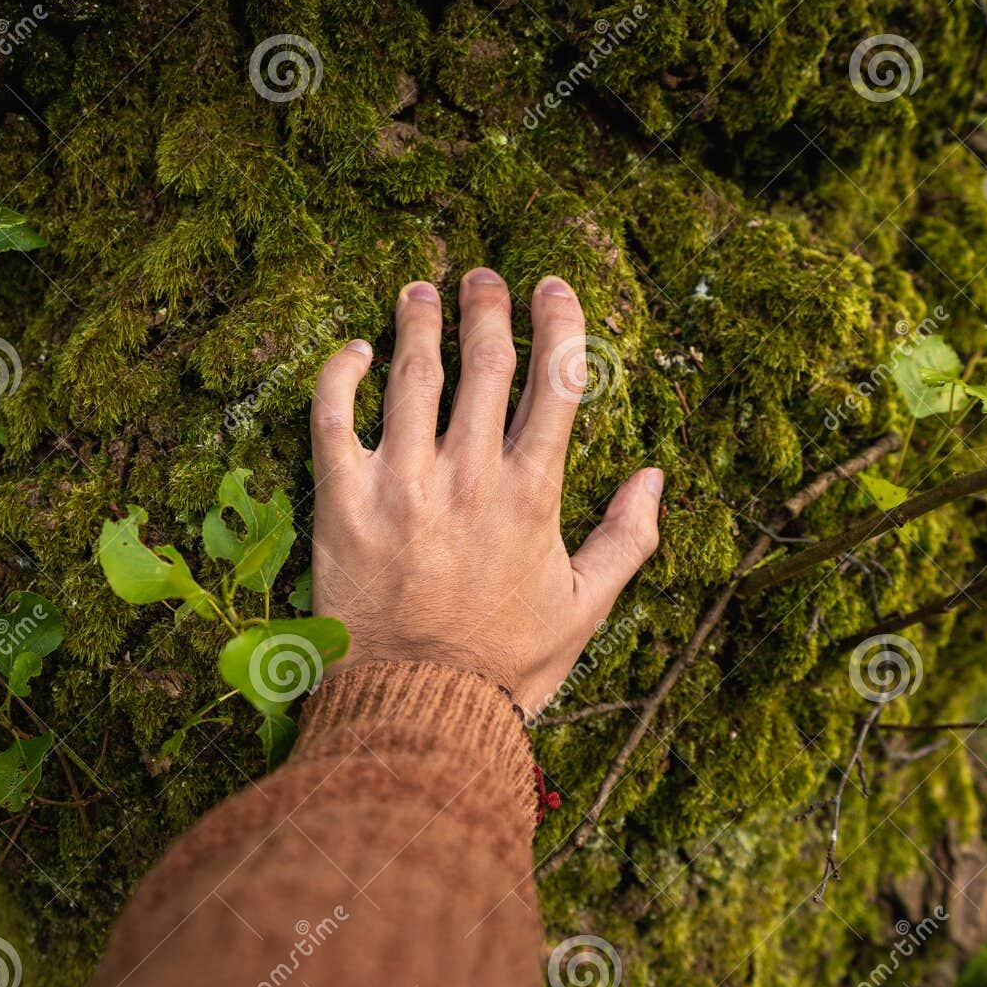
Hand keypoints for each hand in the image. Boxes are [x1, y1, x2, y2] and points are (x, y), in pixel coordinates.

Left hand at [308, 268, 662, 716]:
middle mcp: (468, 475)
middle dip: (486, 306)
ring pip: (411, 374)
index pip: (555, 381)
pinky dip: (339, 373)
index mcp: (531, 493)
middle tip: (481, 278)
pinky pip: (331, 415)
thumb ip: (626, 539)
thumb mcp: (584, 610)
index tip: (552, 287)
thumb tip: (654, 476)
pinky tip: (352, 351)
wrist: (417, 708)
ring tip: (418, 293)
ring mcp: (401, 483)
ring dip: (418, 321)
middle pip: (483, 361)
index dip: (559, 321)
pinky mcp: (341, 501)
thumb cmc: (504, 665)